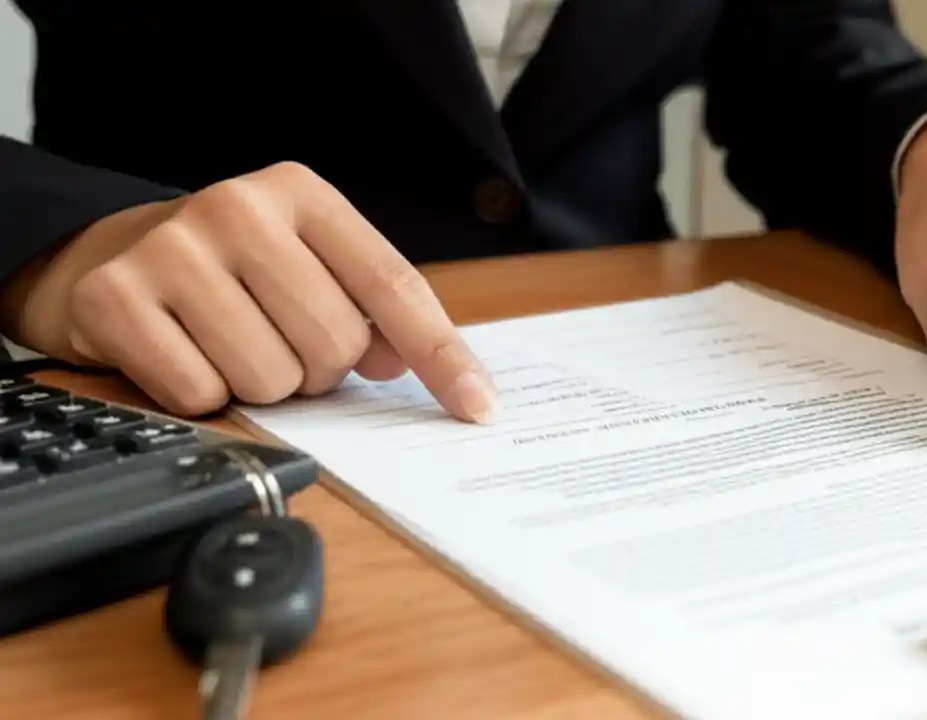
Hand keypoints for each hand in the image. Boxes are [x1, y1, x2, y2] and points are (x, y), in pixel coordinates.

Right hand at [0, 162, 500, 420]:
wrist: (104, 252)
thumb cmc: (230, 268)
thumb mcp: (305, 263)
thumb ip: (368, 307)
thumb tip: (400, 363)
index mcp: (301, 193)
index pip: (395, 286)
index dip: (443, 356)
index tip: (479, 408)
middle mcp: (238, 208)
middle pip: (334, 344)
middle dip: (319, 368)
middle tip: (281, 340)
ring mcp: (173, 250)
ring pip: (271, 378)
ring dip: (262, 384)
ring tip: (230, 343)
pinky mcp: (116, 299)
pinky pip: (202, 395)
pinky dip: (203, 395)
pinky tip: (183, 353)